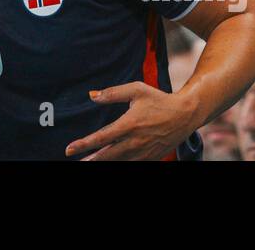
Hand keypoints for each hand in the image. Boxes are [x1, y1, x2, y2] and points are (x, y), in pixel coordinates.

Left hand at [65, 82, 197, 160]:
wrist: (185, 115)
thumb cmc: (159, 100)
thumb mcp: (136, 90)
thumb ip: (112, 93)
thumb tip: (91, 95)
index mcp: (129, 124)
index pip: (102, 137)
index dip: (84, 144)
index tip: (69, 149)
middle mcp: (135, 141)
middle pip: (107, 155)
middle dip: (90, 159)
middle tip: (76, 161)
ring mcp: (143, 152)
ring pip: (119, 162)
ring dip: (103, 163)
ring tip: (89, 163)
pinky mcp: (151, 157)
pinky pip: (132, 164)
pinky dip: (120, 164)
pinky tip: (111, 162)